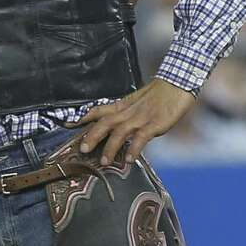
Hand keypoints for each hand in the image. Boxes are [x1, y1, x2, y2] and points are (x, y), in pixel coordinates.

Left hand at [74, 77, 195, 167]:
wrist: (178, 83)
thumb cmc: (159, 94)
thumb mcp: (137, 101)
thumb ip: (124, 113)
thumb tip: (114, 126)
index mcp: (122, 106)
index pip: (98, 110)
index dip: (83, 118)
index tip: (67, 125)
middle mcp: (128, 112)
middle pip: (104, 123)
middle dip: (92, 136)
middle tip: (82, 150)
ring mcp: (141, 118)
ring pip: (120, 133)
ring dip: (110, 147)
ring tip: (103, 161)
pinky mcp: (155, 124)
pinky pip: (141, 137)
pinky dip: (134, 148)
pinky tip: (129, 159)